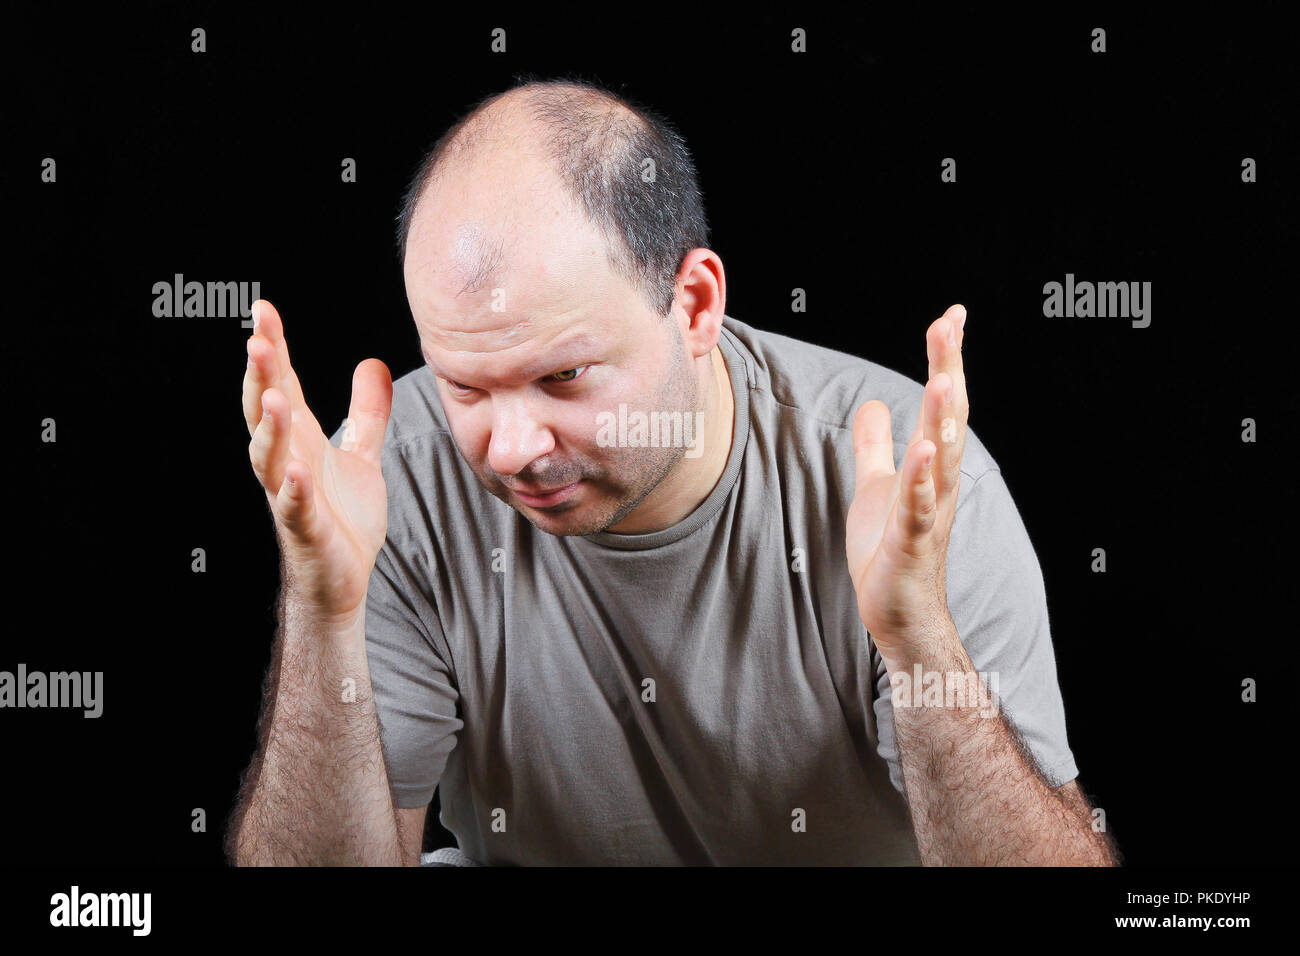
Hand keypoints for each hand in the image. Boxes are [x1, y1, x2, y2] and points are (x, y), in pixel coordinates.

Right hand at [243, 299, 393, 624]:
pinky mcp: (305, 529)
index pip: (282, 384)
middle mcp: (288, 460)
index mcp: (300, 438)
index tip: (263, 309)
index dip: (272, 348)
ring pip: (270, 455)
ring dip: (270, 426)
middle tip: (255, 337)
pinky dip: (293, 488)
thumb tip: (373, 363)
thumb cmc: (344, 516)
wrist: (342, 577)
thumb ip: (367, 412)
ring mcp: (290, 494)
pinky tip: (297, 470)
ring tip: (274, 396)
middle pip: (264, 410)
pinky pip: (294, 506)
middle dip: (260, 375)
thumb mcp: (362, 454)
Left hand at [846, 303, 967, 668]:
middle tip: (950, 324)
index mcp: (930, 464)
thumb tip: (872, 403)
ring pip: (940, 459)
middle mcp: (937, 482)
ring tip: (943, 377)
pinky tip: (920, 451)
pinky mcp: (909, 545)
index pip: (942, 402)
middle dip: (948, 370)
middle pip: (948, 418)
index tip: (952, 314)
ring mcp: (927, 513)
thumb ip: (876, 446)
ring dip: (941, 419)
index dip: (946, 360)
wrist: (898, 614)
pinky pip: (916, 508)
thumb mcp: (876, 486)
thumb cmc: (890, 550)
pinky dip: (919, 480)